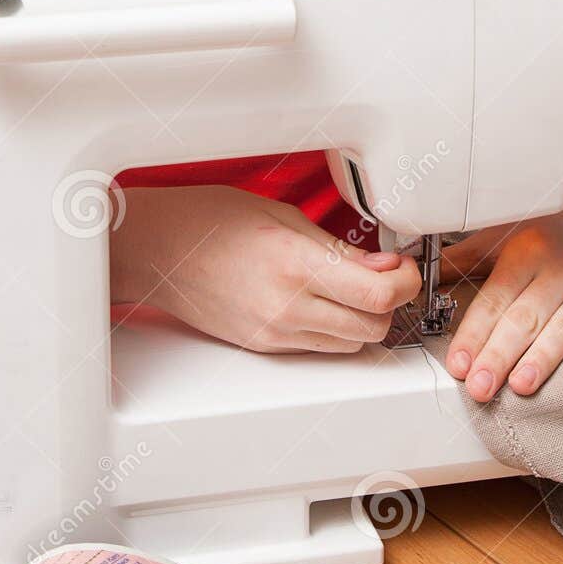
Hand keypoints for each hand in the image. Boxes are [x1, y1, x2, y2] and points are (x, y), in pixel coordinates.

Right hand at [111, 183, 422, 354]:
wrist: (157, 250)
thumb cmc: (209, 221)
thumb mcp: (284, 216)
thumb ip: (339, 247)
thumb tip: (383, 265)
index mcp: (295, 263)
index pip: (377, 293)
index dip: (405, 282)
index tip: (402, 267)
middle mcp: (286, 306)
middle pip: (374, 327)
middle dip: (389, 302)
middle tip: (383, 275)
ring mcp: (274, 332)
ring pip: (351, 343)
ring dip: (363, 319)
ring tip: (351, 288)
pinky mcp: (264, 346)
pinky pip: (319, 347)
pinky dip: (334, 328)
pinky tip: (323, 301)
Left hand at [438, 173, 562, 401]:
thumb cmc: (550, 226)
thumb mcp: (503, 230)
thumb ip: (464, 258)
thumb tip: (419, 275)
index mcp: (525, 252)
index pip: (494, 299)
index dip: (474, 333)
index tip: (457, 363)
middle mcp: (558, 270)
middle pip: (525, 318)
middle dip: (500, 355)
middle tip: (480, 387)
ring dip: (543, 358)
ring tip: (521, 386)